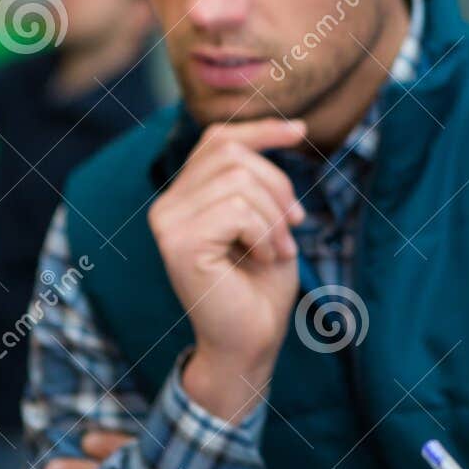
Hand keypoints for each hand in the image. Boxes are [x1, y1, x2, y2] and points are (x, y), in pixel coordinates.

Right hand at [148, 118, 306, 420]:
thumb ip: (260, 177)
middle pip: (232, 154)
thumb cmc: (260, 285)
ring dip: (275, 216)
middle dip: (278, 185)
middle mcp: (167, 205)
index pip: (218, 140)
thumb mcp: (268, 219)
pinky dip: (265, 233)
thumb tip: (290, 127)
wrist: (250, 341)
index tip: (301, 132)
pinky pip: (238, 210)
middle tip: (294, 225)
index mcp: (184, 196)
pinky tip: (264, 258)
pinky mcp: (179, 243)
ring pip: (239, 180)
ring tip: (279, 249)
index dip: (261, 130)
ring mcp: (168, 223)